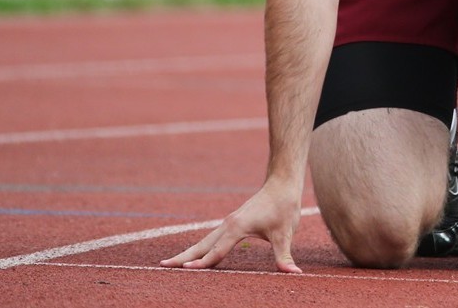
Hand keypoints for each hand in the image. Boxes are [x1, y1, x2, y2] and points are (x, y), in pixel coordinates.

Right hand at [160, 182, 302, 272]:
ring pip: (204, 240)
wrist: (283, 183)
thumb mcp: (286, 233)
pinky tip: (197, 255)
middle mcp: (229, 224)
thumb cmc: (284, 206)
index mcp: (237, 227)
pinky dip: (201, 247)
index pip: (216, 250)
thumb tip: (295, 274)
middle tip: (163, 266)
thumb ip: (285, 257)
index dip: (203, 263)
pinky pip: (212, 238)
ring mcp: (229, 222)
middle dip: (183, 257)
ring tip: (172, 263)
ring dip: (189, 252)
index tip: (186, 271)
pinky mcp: (233, 222)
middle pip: (202, 244)